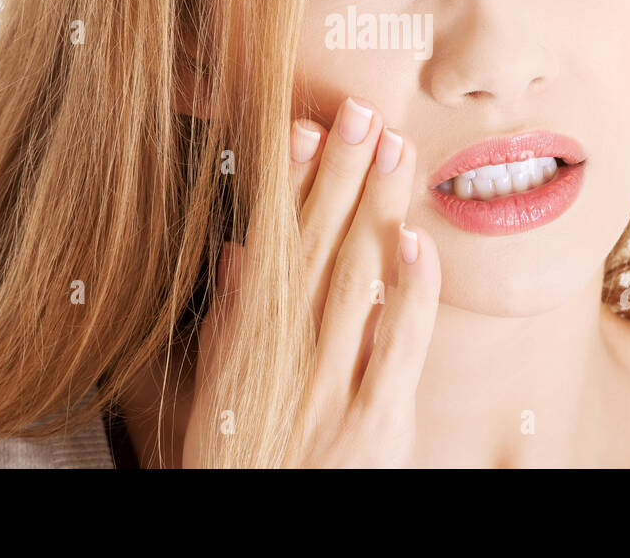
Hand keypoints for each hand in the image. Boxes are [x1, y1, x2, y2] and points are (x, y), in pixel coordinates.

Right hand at [182, 96, 440, 466]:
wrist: (258, 530)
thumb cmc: (236, 458)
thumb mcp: (211, 392)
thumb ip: (227, 322)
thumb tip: (240, 253)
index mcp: (243, 344)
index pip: (272, 245)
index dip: (290, 185)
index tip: (307, 128)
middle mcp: (285, 356)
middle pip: (316, 248)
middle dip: (341, 176)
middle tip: (363, 113)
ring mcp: (330, 386)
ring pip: (357, 281)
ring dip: (376, 210)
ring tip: (396, 150)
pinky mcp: (375, 420)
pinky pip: (397, 347)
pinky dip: (410, 293)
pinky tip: (419, 242)